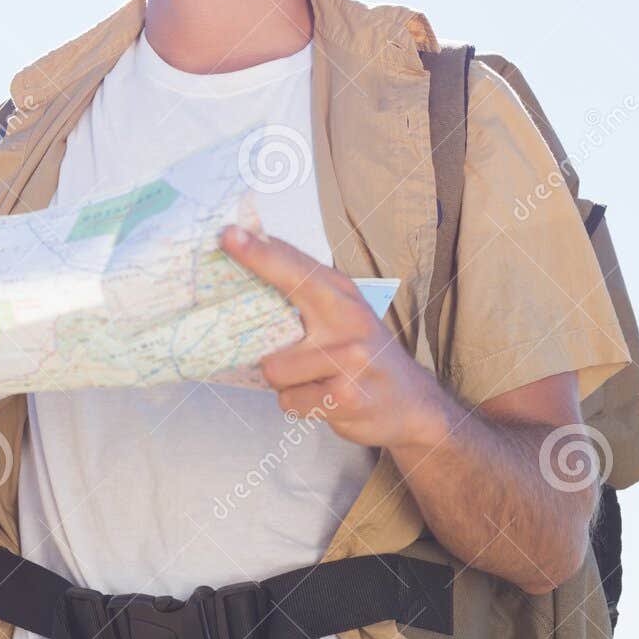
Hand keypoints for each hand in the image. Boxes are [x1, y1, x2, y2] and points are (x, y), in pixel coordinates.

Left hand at [219, 226, 445, 450]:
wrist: (412, 405)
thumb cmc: (364, 360)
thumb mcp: (343, 321)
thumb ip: (307, 301)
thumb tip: (252, 279)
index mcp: (343, 297)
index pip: (298, 266)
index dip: (260, 248)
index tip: (230, 233)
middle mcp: (349, 319)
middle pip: (291, 285)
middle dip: (256, 262)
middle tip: (227, 239)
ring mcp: (350, 357)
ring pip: (274, 367)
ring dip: (282, 380)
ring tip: (310, 380)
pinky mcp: (345, 395)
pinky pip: (289, 399)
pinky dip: (297, 404)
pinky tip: (322, 399)